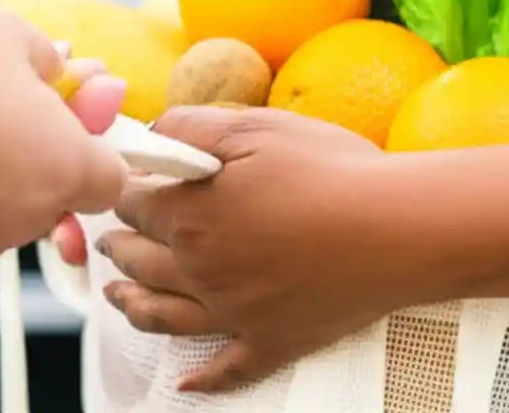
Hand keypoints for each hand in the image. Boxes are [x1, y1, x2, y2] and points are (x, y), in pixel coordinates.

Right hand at [0, 7, 129, 266]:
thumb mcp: (6, 33)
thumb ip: (45, 53)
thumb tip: (57, 63)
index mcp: (71, 166)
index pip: (113, 174)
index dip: (95, 138)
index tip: (75, 105)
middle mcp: (34, 213)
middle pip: (58, 185)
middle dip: (42, 148)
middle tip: (10, 102)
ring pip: (8, 203)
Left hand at [97, 106, 396, 391]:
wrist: (400, 228)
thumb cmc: (333, 171)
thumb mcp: (256, 127)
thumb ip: (192, 126)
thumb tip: (153, 134)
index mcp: (190, 217)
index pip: (131, 204)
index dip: (124, 191)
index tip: (125, 188)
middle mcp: (200, 271)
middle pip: (137, 261)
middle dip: (117, 246)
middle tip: (109, 241)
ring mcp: (234, 314)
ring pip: (162, 317)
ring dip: (131, 305)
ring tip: (115, 297)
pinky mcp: (272, 342)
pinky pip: (227, 370)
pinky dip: (203, 380)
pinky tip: (187, 382)